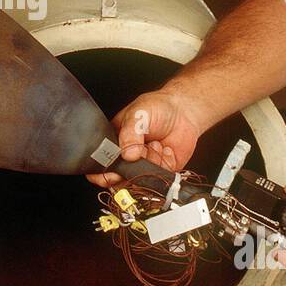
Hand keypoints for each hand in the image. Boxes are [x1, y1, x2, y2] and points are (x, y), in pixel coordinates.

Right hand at [85, 89, 208, 187]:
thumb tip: (127, 154)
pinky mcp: (161, 170)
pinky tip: (166, 148)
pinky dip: (165, 163)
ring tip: (155, 143)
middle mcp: (128, 157)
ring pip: (142, 178)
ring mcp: (144, 164)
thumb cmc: (157, 107)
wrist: (183, 110)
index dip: (104, 172)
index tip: (113, 171)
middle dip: (130, 170)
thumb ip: (130, 133)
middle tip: (139, 156)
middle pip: (120, 177)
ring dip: (150, 162)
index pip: (101, 164)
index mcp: (114, 142)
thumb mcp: (138, 114)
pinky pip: (160, 177)